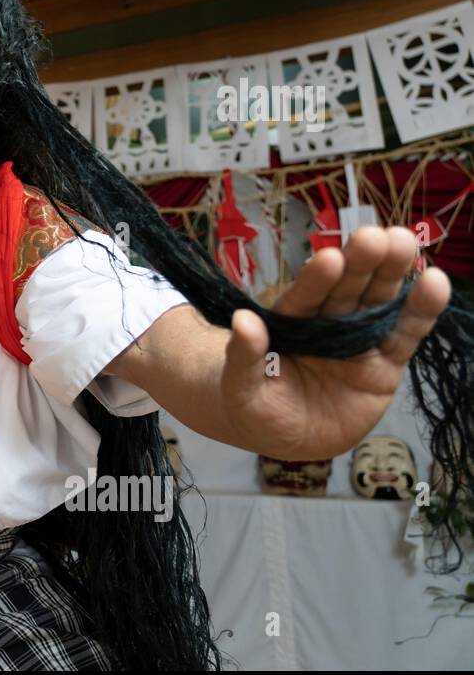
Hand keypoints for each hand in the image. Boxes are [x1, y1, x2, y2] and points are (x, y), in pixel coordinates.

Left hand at [220, 226, 450, 460]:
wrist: (286, 438)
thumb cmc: (255, 406)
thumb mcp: (239, 387)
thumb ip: (243, 356)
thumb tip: (242, 320)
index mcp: (291, 321)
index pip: (305, 296)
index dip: (317, 278)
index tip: (329, 258)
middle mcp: (327, 322)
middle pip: (346, 288)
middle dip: (360, 262)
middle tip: (374, 236)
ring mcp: (358, 340)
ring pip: (378, 302)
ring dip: (392, 274)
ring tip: (404, 242)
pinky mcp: (385, 364)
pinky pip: (405, 335)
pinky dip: (421, 310)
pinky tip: (435, 282)